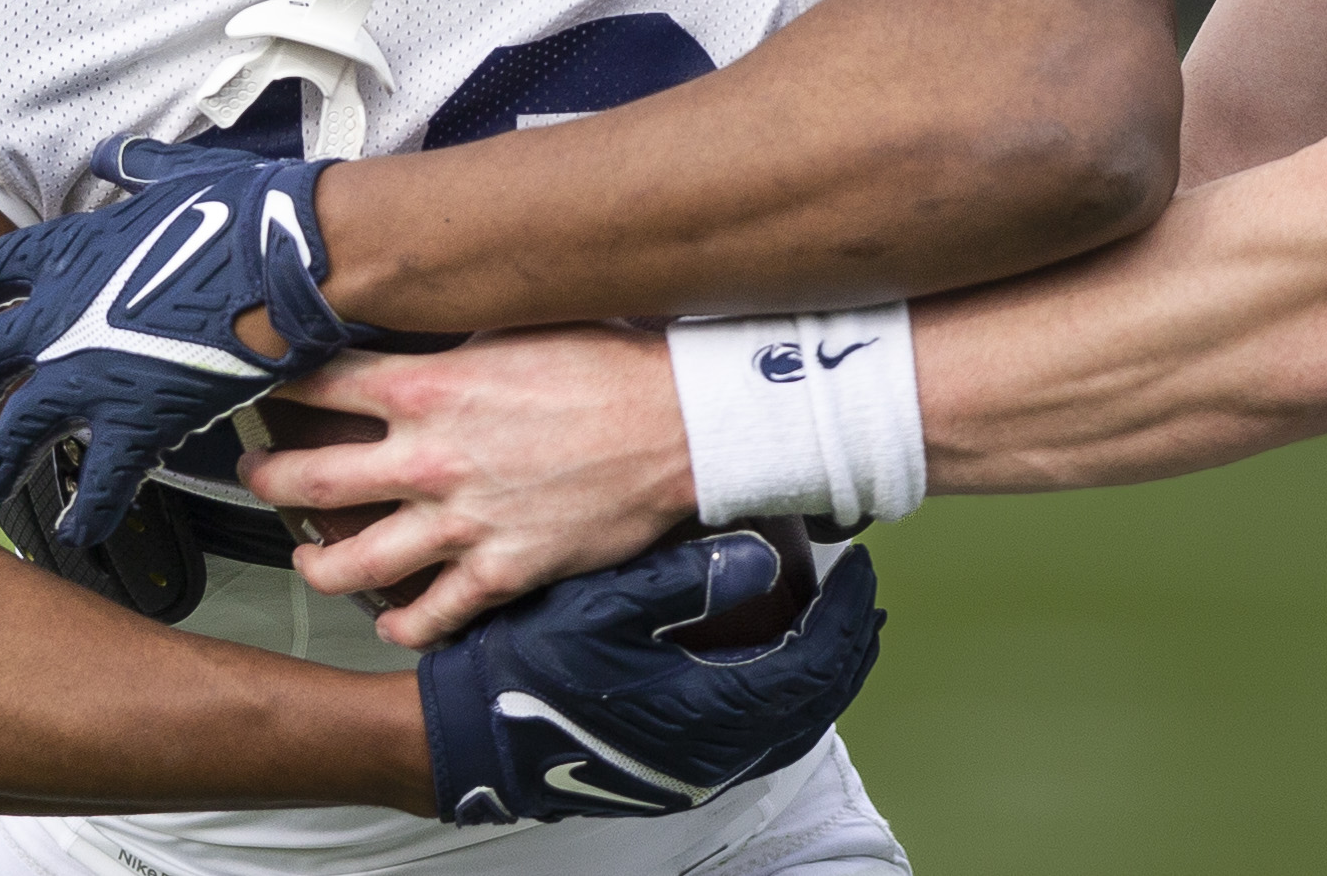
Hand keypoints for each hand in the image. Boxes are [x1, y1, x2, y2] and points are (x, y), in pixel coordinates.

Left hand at [0, 136, 370, 546]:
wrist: (282, 257)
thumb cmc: (241, 212)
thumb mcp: (175, 174)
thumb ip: (136, 169)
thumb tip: (117, 155)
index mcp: (70, 254)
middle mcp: (63, 317)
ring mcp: (93, 374)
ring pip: (19, 431)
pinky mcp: (138, 421)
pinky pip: (98, 480)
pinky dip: (85, 511)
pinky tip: (76, 531)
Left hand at [241, 326, 696, 647]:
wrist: (679, 425)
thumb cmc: (607, 364)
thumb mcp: (514, 325)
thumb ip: (450, 339)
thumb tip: (409, 325)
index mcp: (428, 385)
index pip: (319, 382)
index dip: (276, 383)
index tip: (258, 383)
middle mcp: (429, 456)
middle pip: (307, 481)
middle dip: (265, 480)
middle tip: (255, 475)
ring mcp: (461, 521)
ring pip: (350, 563)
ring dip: (314, 565)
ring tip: (305, 558)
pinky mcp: (501, 570)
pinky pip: (431, 614)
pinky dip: (402, 625)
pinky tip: (392, 620)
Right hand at [419, 530, 882, 824]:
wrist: (465, 737)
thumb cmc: (521, 674)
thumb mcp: (598, 605)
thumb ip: (682, 576)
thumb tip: (757, 550)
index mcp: (705, 712)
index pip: (815, 664)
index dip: (848, 613)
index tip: (858, 570)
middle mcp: (710, 754)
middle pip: (816, 703)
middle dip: (847, 647)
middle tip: (860, 598)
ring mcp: (691, 772)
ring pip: (788, 727)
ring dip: (818, 677)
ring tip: (827, 628)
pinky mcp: (669, 775)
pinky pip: (754, 742)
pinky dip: (779, 703)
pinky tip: (766, 671)